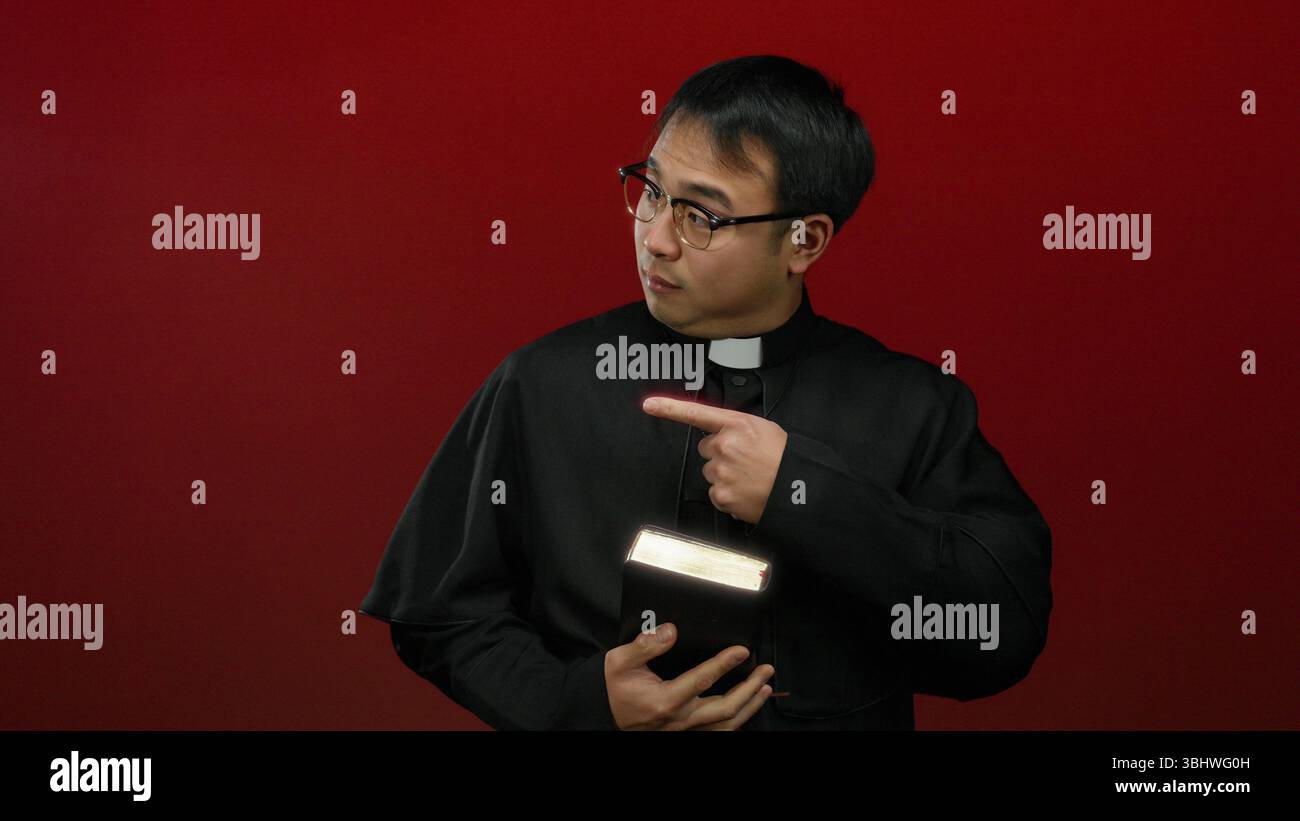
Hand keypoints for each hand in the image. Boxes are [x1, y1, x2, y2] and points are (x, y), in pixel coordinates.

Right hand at [605, 623, 775, 730]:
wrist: (601, 714)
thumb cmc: (611, 687)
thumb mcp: (620, 661)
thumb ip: (646, 645)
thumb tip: (671, 631)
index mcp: (665, 700)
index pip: (703, 680)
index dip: (725, 664)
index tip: (742, 650)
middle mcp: (679, 720)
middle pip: (725, 708)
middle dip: (750, 688)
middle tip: (765, 670)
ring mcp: (683, 731)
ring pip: (726, 725)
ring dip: (749, 706)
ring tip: (764, 689)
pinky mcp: (683, 734)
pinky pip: (716, 733)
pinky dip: (735, 722)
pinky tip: (745, 710)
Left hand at [641, 396, 787, 523]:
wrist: (798, 489)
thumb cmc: (785, 459)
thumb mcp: (763, 430)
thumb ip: (738, 429)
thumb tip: (724, 435)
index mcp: (736, 425)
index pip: (695, 413)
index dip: (668, 408)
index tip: (649, 405)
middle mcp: (724, 445)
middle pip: (706, 448)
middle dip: (720, 454)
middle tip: (744, 461)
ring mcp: (720, 471)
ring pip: (710, 471)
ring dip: (725, 475)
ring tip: (749, 477)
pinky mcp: (720, 495)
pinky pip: (716, 493)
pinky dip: (729, 494)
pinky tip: (746, 491)